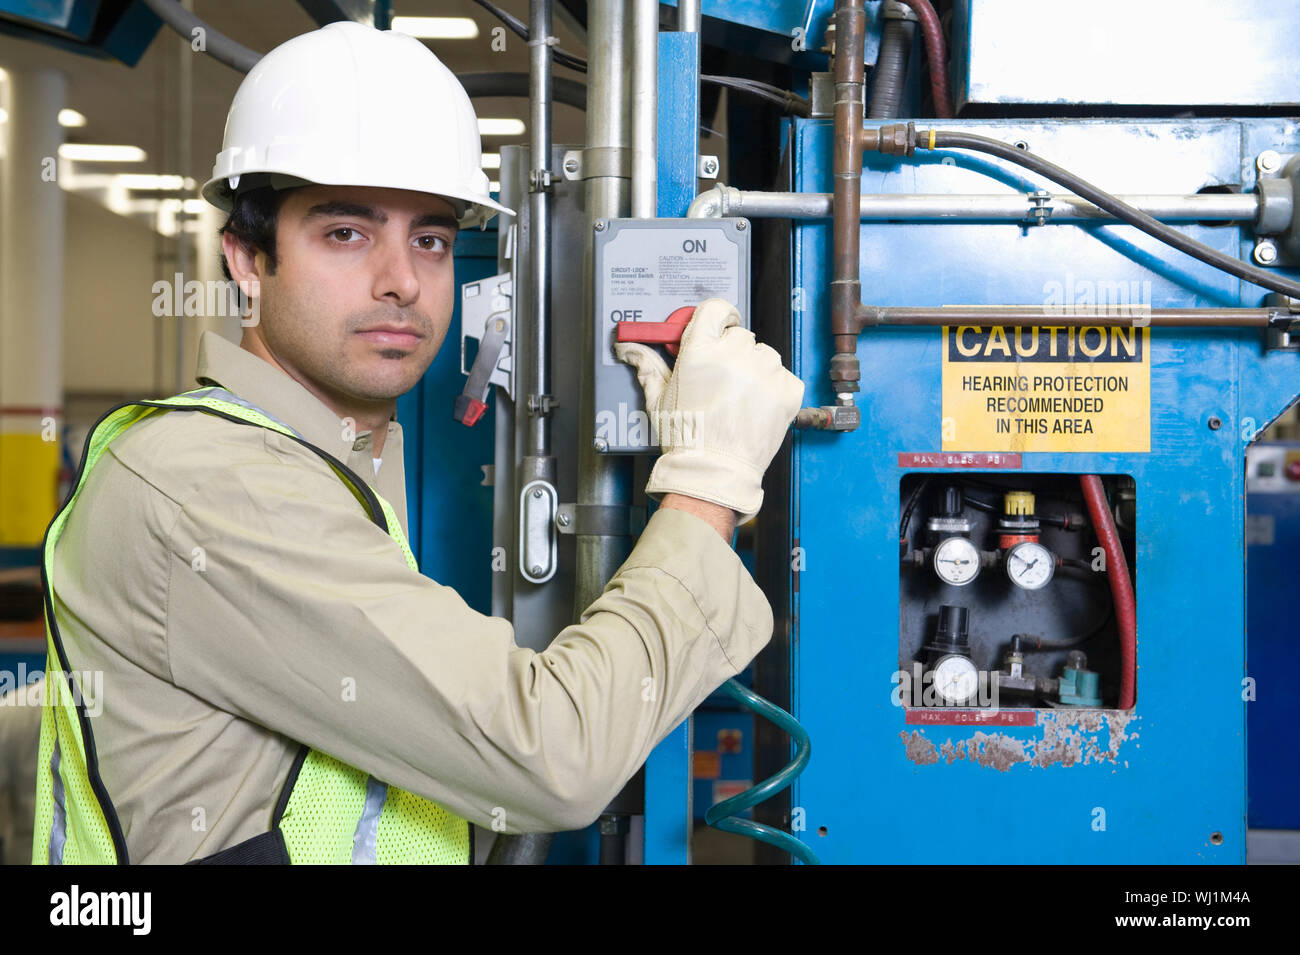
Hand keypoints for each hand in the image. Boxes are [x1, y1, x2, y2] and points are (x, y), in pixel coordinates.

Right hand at [613, 298, 804, 522]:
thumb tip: (629, 349)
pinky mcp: (786, 390)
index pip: (715, 308)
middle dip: (733, 352)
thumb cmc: (685, 438)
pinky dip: (775, 388)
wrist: (713, 471)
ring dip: (756, 369)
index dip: (718, 317)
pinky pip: (785, 376)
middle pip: (740, 335)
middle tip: (723, 379)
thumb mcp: (659, 398)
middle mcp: (734, 355)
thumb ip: (647, 366)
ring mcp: (764, 372)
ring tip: (741, 397)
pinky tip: (758, 406)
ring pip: (765, 355)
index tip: (719, 326)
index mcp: (701, 350)